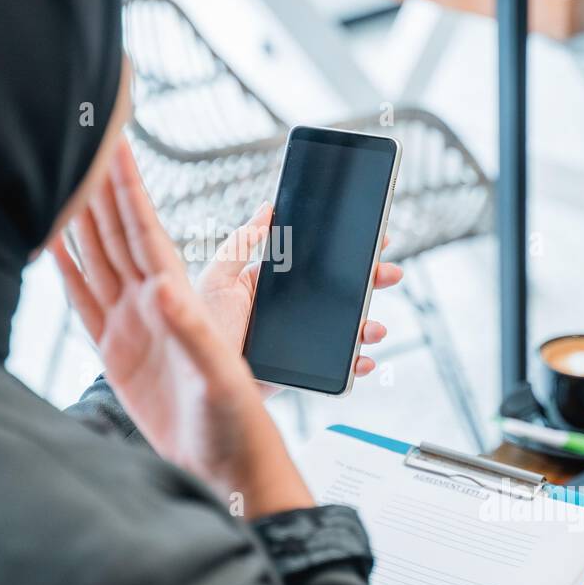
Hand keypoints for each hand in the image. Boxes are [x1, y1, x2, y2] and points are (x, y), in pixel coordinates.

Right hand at [49, 139, 312, 517]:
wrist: (226, 459)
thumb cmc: (235, 415)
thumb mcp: (219, 371)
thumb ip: (191, 329)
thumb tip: (162, 286)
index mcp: (178, 298)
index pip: (146, 230)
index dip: (128, 188)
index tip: (114, 145)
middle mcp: (153, 303)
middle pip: (118, 234)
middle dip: (100, 189)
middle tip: (80, 142)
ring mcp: (133, 325)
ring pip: (99, 259)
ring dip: (81, 221)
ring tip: (61, 181)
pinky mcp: (117, 352)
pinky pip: (85, 301)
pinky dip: (67, 271)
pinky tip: (52, 245)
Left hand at [195, 202, 403, 397]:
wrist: (194, 377)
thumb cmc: (195, 327)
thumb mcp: (216, 280)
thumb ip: (240, 245)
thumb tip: (267, 208)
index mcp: (269, 284)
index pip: (315, 262)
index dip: (347, 251)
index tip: (375, 239)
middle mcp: (288, 310)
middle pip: (339, 292)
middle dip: (370, 282)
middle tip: (389, 273)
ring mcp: (297, 341)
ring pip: (343, 329)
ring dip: (367, 326)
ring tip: (375, 327)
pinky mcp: (299, 370)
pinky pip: (334, 367)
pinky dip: (355, 364)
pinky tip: (364, 360)